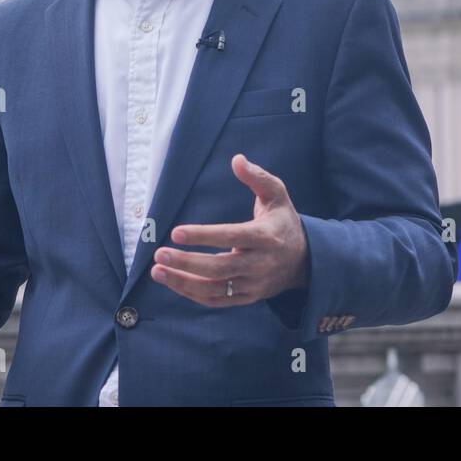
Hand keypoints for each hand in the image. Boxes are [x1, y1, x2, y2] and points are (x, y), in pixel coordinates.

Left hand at [151, 154, 309, 306]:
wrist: (304, 260)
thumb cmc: (283, 222)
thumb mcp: (277, 195)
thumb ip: (257, 177)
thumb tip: (236, 159)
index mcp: (267, 237)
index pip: (232, 236)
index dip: (204, 236)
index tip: (176, 232)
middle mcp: (261, 263)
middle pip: (220, 268)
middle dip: (187, 263)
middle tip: (159, 254)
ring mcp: (254, 284)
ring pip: (215, 289)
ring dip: (183, 282)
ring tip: (157, 271)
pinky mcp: (247, 297)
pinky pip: (216, 300)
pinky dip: (192, 294)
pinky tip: (174, 282)